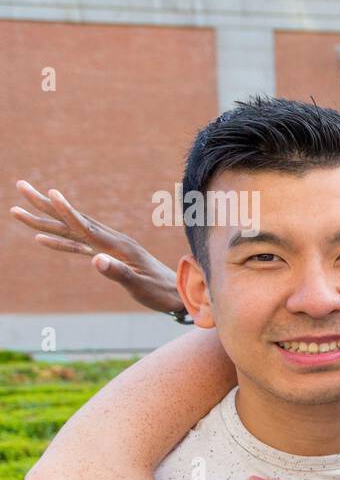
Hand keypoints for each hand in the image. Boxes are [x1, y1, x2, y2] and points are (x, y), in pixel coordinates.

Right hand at [10, 180, 183, 314]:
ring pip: (71, 229)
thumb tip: (95, 260)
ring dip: (46, 218)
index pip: (86, 226)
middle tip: (20, 186)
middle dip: (44, 205)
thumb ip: (118, 272)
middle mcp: (112, 241)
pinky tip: (42, 239)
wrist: (179, 292)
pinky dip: (59, 241)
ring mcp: (108, 247)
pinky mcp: (108, 255)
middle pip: (72, 220)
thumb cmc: (160, 292)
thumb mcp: (140, 286)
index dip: (67, 211)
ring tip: (20, 209)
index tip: (51, 193)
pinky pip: (78, 244)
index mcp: (119, 246)